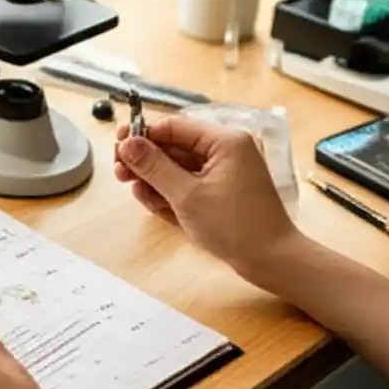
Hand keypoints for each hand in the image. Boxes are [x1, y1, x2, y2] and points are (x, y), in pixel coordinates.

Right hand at [113, 115, 300, 276]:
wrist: (271, 261)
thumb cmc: (236, 227)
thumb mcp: (187, 196)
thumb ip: (154, 167)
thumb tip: (127, 143)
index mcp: (224, 141)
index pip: (173, 127)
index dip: (142, 136)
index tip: (118, 149)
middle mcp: (224, 151)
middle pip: (173, 146)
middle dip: (146, 162)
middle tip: (121, 175)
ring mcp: (222, 172)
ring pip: (176, 167)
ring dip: (155, 181)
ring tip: (142, 196)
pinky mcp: (219, 191)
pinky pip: (187, 184)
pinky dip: (170, 193)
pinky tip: (157, 205)